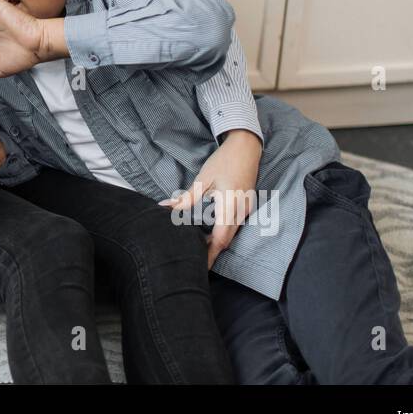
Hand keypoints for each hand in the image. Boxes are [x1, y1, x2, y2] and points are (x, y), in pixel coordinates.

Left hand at [158, 129, 261, 267]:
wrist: (246, 147)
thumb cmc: (223, 161)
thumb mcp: (203, 179)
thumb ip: (187, 198)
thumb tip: (165, 207)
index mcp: (230, 205)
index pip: (221, 238)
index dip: (211, 254)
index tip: (201, 266)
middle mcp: (241, 210)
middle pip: (227, 239)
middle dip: (213, 251)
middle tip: (196, 260)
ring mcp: (247, 208)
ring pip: (232, 232)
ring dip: (218, 241)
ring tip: (200, 248)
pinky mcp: (247, 204)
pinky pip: (235, 224)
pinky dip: (224, 231)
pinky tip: (211, 231)